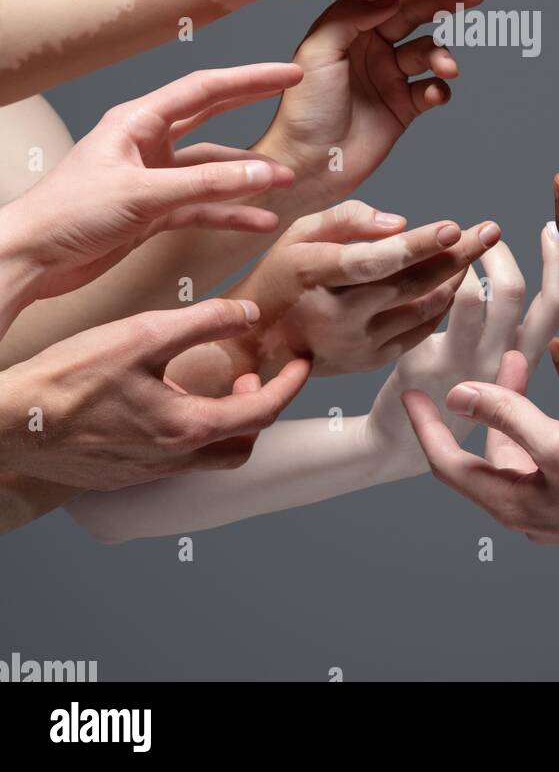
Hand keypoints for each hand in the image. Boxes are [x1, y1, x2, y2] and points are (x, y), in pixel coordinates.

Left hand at [0, 65, 300, 310]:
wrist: (29, 260)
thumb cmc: (66, 214)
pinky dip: (229, 213)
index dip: (250, 79)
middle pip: (212, 117)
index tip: (289, 74)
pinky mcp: (151, 212)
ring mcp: (151, 179)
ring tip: (283, 182)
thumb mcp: (142, 194)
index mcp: (136, 122)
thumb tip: (260, 172)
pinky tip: (257, 220)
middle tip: (293, 98)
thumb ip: (205, 184)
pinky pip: (201, 207)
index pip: (205, 89)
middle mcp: (146, 144)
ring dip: (246, 176)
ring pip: (211, 169)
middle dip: (254, 109)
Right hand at [0, 299, 309, 489]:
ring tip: (213, 384)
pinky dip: (190, 431)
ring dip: (224, 422)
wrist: (10, 423)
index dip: (291, 383)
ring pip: (209, 456)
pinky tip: (167, 399)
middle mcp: (173, 459)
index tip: (301, 362)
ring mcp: (146, 471)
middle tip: (255, 374)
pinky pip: (174, 459)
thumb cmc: (70, 379)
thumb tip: (247, 314)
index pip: (264, 411)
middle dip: (260, 409)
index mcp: (188, 426)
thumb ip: (203, 321)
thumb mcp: (144, 334)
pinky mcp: (123, 474)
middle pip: (242, 444)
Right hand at [216, 202, 503, 378]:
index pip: (374, 260)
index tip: (455, 225)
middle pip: (410, 284)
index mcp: (313, 275)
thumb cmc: (283, 275)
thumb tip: (400, 222)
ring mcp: (355, 344)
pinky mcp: (369, 361)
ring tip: (476, 247)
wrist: (258, 345)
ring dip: (456, 277)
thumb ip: (348, 219)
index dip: (417, 245)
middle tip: (491, 230)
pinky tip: (456, 279)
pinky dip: (443, 304)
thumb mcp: (299, 234)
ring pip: (422, 308)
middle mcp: (336, 315)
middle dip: (457, 255)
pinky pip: (420, 330)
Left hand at [254, 0, 484, 206]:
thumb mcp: (318, 51)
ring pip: (429, 51)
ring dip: (442, 54)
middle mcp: (371, 45)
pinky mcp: (404, 106)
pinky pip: (433, 89)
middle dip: (444, 2)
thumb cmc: (303, 108)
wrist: (310, 164)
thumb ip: (351, 17)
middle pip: (415, 13)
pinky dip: (439, 87)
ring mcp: (389, 75)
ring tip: (445, 65)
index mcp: (348, 25)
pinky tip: (434, 92)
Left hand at [366, 225, 558, 468]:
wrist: (400, 443)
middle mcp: (495, 363)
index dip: (556, 264)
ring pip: (469, 296)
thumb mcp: (495, 369)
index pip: (555, 306)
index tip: (550, 230)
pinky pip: (424, 307)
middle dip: (494, 251)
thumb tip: (512, 276)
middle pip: (511, 290)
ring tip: (444, 249)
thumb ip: (511, 332)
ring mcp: (457, 365)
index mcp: (520, 360)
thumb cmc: (455, 395)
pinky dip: (423, 280)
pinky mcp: (418, 361)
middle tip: (480, 235)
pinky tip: (413, 272)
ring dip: (456, 259)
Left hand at [404, 349, 558, 555]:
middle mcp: (533, 502)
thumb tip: (459, 394)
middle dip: (514, 394)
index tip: (411, 394)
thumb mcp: (555, 442)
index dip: (428, 427)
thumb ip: (507, 414)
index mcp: (511, 499)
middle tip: (512, 354)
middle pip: (505, 441)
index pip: (451, 462)